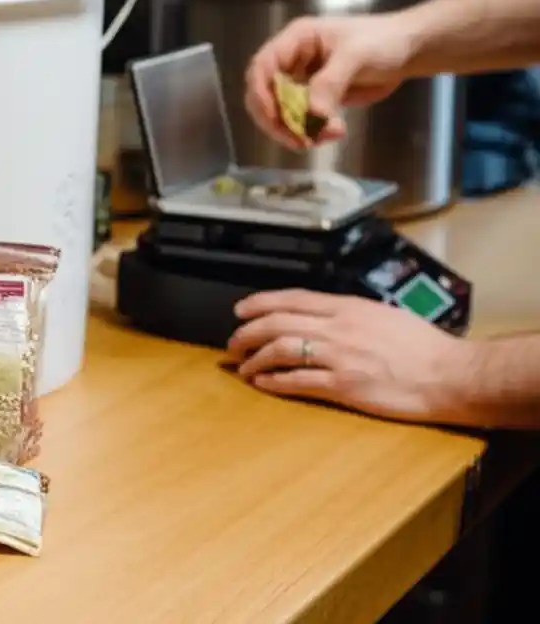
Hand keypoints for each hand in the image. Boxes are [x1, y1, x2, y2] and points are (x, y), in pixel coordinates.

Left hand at [227, 289, 479, 425]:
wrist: (450, 375)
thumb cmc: (425, 349)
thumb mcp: (386, 316)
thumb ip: (353, 315)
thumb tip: (328, 316)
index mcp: (350, 308)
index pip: (294, 299)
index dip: (261, 303)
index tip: (241, 309)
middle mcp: (339, 328)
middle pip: (278, 323)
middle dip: (248, 332)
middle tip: (233, 343)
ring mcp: (339, 356)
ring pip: (281, 349)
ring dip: (255, 358)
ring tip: (244, 367)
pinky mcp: (343, 385)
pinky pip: (298, 380)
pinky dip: (274, 381)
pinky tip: (262, 383)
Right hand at [245, 14, 416, 148]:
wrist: (408, 51)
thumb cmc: (383, 40)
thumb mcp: (355, 57)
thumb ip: (330, 84)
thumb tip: (312, 116)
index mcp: (296, 41)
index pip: (262, 66)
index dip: (261, 92)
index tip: (274, 116)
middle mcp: (292, 61)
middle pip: (265, 95)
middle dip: (277, 120)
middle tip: (297, 140)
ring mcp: (302, 82)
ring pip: (281, 112)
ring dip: (296, 130)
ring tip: (321, 138)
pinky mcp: (315, 99)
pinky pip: (302, 121)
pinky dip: (312, 132)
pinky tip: (333, 133)